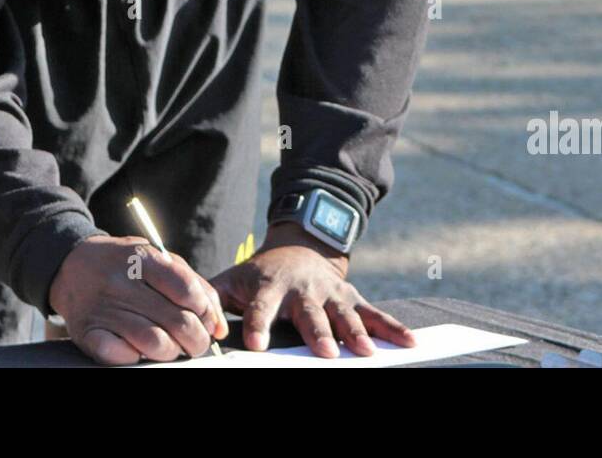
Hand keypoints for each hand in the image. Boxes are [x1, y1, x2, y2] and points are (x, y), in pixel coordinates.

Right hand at [48, 234, 228, 364]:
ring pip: (154, 343)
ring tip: (173, 348)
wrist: (73, 266)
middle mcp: (121, 282)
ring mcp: (103, 308)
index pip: (187, 290)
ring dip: (172, 352)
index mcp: (143, 258)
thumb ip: (194, 286)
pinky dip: (136, 358)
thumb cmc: (126, 265)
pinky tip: (139, 349)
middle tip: (197, 342)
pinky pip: (120, 356)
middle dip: (197, 339)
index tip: (207, 320)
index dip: (205, 311)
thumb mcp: (159, 260)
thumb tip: (219, 326)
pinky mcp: (86, 332)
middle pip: (177, 321)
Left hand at [209, 221, 415, 357]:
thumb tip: (193, 318)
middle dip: (318, 333)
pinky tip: (409, 342)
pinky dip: (392, 328)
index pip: (260, 307)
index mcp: (269, 287)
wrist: (299, 247)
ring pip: (344, 315)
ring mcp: (330, 294)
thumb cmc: (259, 274)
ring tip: (365, 353)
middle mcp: (302, 290)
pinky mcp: (352, 298)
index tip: (252, 344)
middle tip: (325, 353)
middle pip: (310, 314)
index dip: (256, 324)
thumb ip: (210, 296)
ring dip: (355, 333)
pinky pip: (374, 314)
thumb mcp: (232, 278)